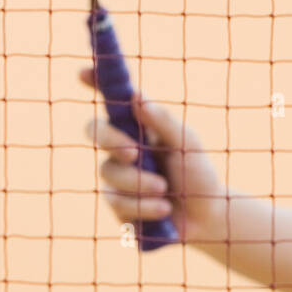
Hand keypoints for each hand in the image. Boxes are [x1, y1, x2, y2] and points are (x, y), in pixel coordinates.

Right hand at [79, 68, 226, 243]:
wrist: (208, 217)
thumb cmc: (198, 174)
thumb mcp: (187, 144)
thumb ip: (163, 121)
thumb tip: (136, 97)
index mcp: (139, 125)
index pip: (112, 100)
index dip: (94, 83)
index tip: (83, 73)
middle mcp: (122, 147)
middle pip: (94, 131)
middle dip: (110, 140)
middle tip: (133, 153)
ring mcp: (117, 177)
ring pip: (109, 172)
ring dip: (138, 182)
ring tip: (164, 190)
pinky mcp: (118, 206)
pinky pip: (118, 203)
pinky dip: (142, 206)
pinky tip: (163, 209)